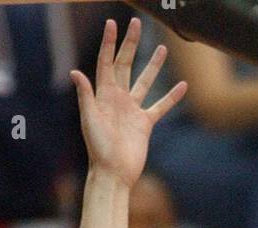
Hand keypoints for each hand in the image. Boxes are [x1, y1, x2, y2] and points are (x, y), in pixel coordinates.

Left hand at [71, 19, 186, 187]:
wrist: (113, 173)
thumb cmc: (98, 148)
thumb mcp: (89, 119)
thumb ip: (86, 95)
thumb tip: (75, 73)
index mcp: (103, 94)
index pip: (107, 62)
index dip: (109, 43)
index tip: (112, 24)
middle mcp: (118, 98)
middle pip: (125, 64)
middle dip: (130, 44)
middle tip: (136, 24)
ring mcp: (132, 110)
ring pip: (144, 81)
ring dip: (153, 65)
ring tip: (162, 48)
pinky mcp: (145, 124)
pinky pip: (160, 106)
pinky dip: (171, 97)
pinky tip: (183, 86)